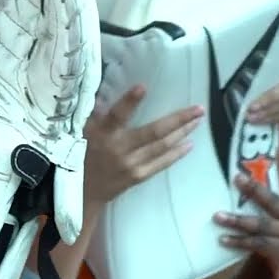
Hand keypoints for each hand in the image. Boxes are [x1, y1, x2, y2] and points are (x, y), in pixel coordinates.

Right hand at [82, 85, 202, 205]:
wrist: (82, 191)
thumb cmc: (80, 155)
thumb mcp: (82, 133)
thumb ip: (94, 115)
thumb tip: (104, 94)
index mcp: (101, 134)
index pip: (116, 115)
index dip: (129, 102)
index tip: (143, 87)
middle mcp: (118, 148)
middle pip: (153, 132)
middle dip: (178, 119)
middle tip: (199, 108)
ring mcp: (130, 164)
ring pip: (162, 146)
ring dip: (182, 132)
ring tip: (198, 121)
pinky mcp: (137, 176)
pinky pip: (161, 164)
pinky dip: (176, 154)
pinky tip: (188, 144)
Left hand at [215, 146, 278, 278]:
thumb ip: (278, 209)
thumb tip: (251, 187)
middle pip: (274, 201)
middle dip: (255, 189)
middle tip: (237, 177)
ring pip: (261, 224)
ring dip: (237, 220)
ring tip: (217, 216)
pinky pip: (258, 244)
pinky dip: (239, 242)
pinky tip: (223, 239)